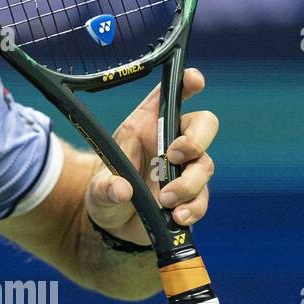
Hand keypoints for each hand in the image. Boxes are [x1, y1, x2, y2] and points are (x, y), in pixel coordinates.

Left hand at [85, 67, 216, 246]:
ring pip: (205, 164)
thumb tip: (122, 189)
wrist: (114, 224)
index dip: (185, 83)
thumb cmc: (106, 192)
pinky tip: (178, 217)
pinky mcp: (192, 196)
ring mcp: (185, 169)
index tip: (193, 79)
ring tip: (166, 200)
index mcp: (145, 126)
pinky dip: (194, 208)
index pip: (169, 97)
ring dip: (188, 182)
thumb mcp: (97, 189)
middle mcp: (169, 142)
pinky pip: (203, 198)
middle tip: (175, 154)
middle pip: (203, 125)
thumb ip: (106, 188)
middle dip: (196, 138)